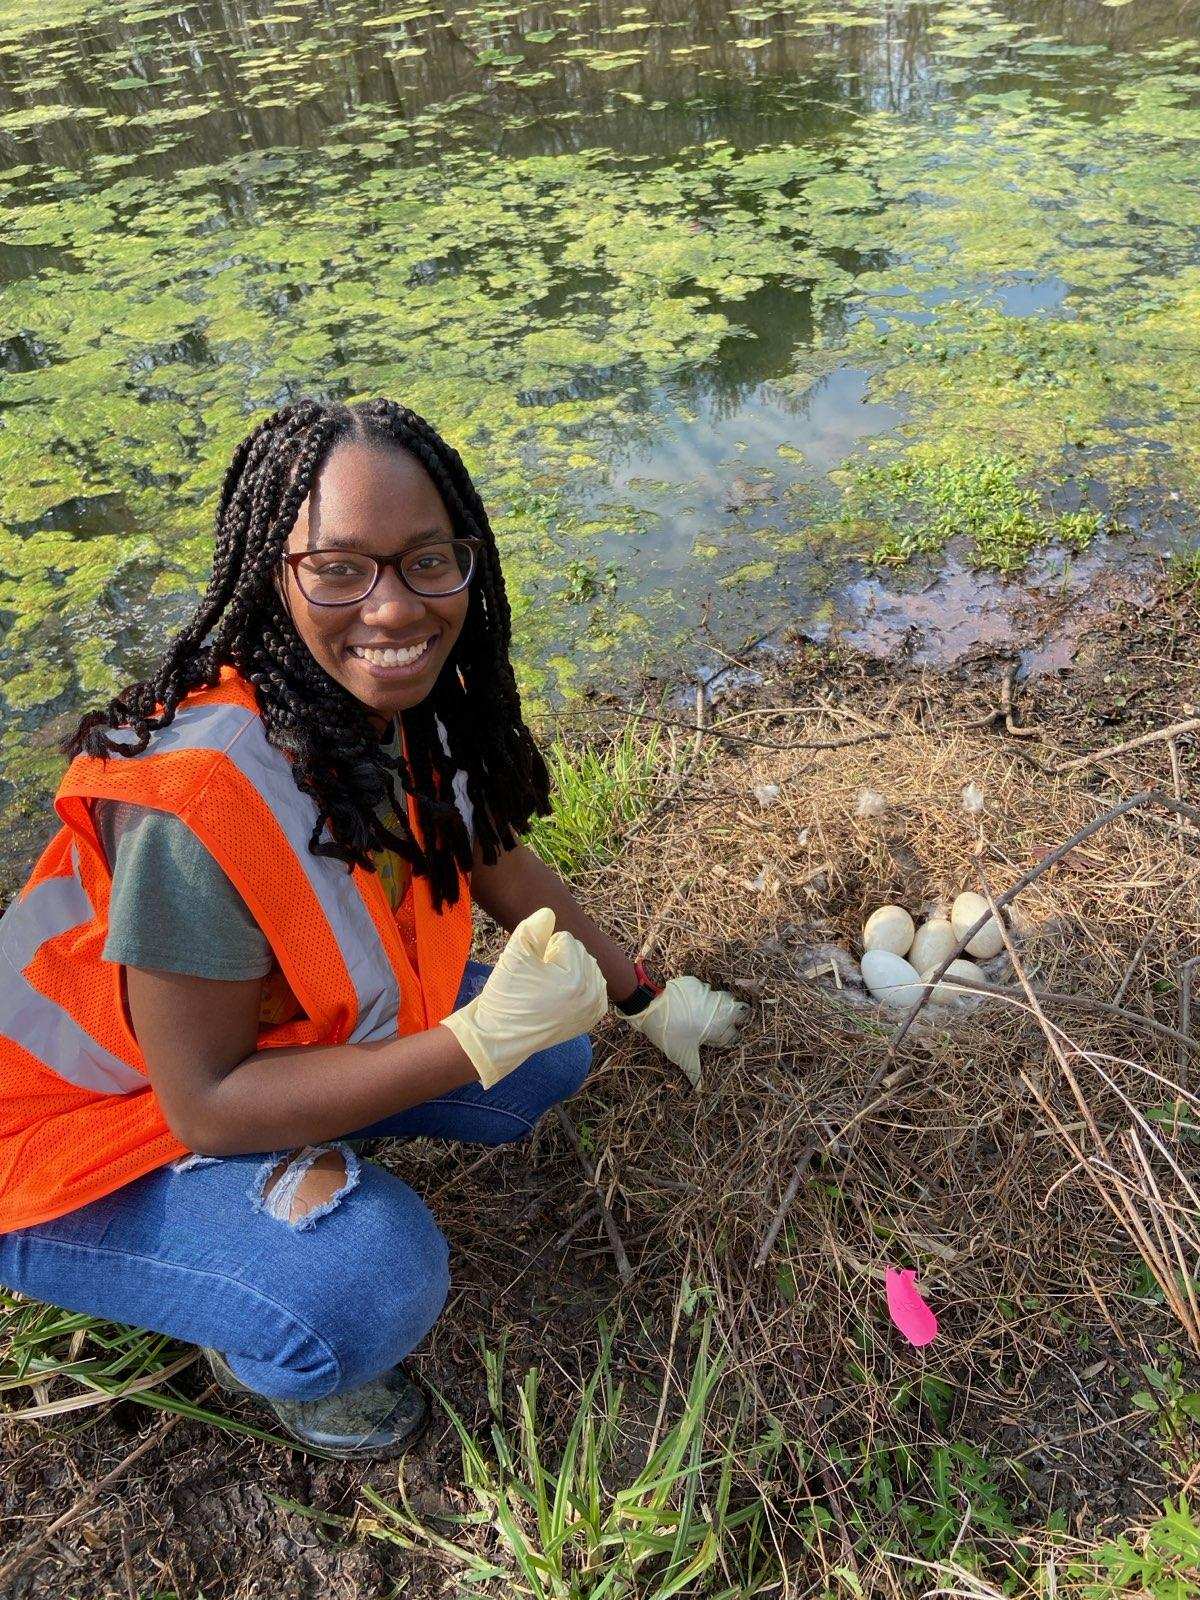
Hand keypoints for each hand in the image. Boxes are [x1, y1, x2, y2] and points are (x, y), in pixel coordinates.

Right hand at [440, 907, 607, 1088]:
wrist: (501, 1036)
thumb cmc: (506, 995)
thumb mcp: (513, 956)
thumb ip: (532, 929)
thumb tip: (549, 912)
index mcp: (575, 978)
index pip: (566, 939)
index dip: (543, 949)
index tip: (532, 970)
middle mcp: (591, 994)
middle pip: (580, 951)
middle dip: (559, 958)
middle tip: (538, 979)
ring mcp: (594, 1007)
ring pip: (587, 966)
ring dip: (570, 969)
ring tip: (548, 987)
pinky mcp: (592, 1017)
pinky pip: (594, 985)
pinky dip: (582, 984)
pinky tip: (564, 994)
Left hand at [621, 976, 747, 1088]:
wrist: (651, 1005)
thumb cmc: (670, 1032)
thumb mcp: (682, 1055)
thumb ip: (694, 1070)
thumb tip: (699, 1089)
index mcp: (719, 1027)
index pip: (735, 1034)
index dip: (731, 1038)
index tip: (724, 1041)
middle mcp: (719, 1009)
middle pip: (739, 1011)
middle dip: (736, 1017)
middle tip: (724, 1024)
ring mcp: (708, 993)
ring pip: (724, 998)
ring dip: (720, 1005)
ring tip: (709, 1013)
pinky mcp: (695, 983)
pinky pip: (705, 989)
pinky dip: (702, 996)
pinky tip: (692, 1002)